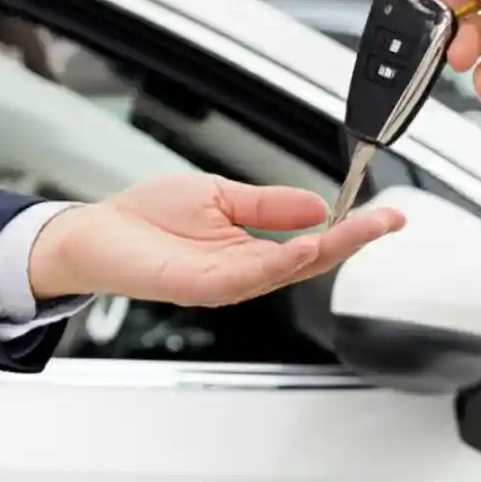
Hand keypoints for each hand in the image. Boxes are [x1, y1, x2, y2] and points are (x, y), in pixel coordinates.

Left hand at [27, 174, 404, 304]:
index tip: (388, 216)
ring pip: (285, 271)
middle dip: (353, 241)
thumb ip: (270, 205)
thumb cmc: (146, 219)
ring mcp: (222, 282)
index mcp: (250, 251)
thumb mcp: (221, 196)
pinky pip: (247, 277)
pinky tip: (303, 247)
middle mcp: (242, 272)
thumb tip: (318, 205)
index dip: (353, 231)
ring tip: (353, 232)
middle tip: (388, 221)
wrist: (92, 233)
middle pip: (311, 261)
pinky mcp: (197, 285)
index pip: (313, 244)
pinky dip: (279, 263)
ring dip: (324, 252)